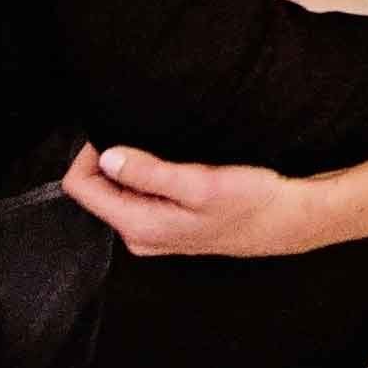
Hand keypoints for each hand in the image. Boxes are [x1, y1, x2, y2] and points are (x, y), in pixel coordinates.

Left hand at [67, 141, 326, 259]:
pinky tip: (176, 166)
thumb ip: (148, 173)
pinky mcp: (168, 226)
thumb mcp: (199, 183)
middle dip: (111, 159)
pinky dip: (148, 177)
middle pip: (96, 190)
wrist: (286, 219)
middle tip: (145, 138)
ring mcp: (153, 233)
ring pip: (119, 192)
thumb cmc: (250, 202)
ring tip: (165, 152)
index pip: (81, 188)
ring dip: (132, 167)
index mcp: (138, 226)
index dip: (89, 154)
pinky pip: (139, 197)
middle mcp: (138, 235)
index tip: (115, 132)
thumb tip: (106, 158)